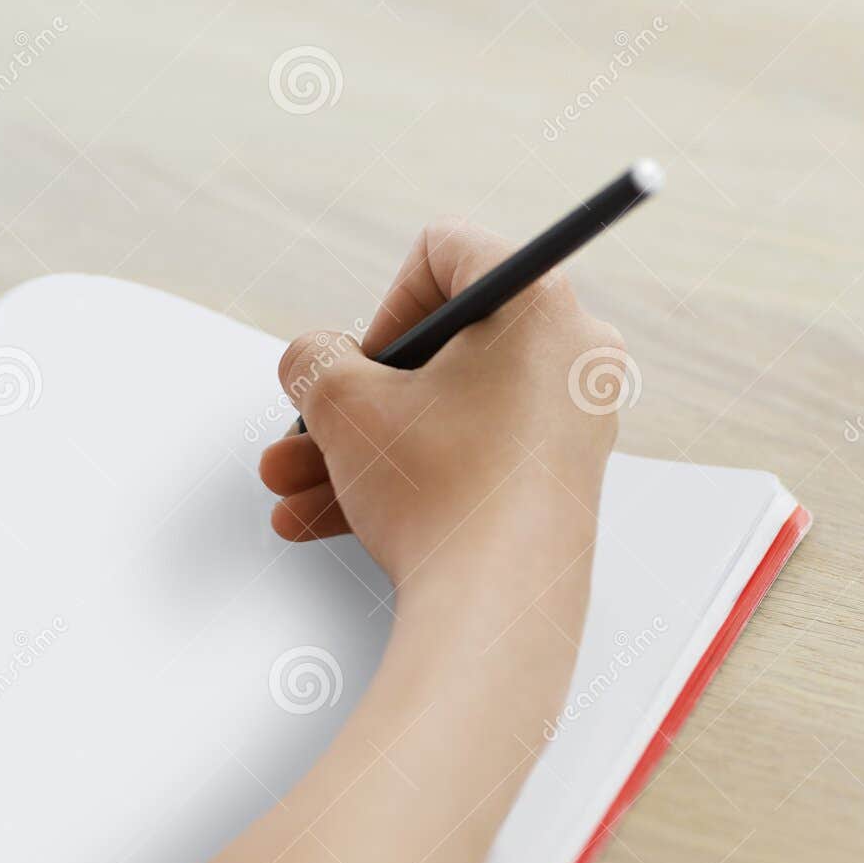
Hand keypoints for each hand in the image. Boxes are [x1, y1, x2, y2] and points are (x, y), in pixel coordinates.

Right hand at [259, 218, 625, 588]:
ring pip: (444, 412)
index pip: (445, 252)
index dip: (384, 303)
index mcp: (537, 302)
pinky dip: (406, 476)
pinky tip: (325, 515)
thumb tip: (313, 359)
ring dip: (361, 445)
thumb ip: (314, 359)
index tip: (363, 362)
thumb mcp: (345, 405)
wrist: (498, 610)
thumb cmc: (442, 494)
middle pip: (441, 347)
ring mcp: (572, 420)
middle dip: (356, 395)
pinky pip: (470, 454)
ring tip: (291, 486)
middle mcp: (572, 353)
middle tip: (312, 424)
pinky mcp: (559, 478)